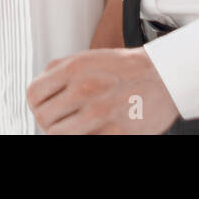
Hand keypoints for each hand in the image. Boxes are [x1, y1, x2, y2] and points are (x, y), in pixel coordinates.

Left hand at [26, 47, 179, 133]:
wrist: (165, 76)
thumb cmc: (126, 68)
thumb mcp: (88, 57)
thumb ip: (59, 69)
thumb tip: (38, 87)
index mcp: (75, 69)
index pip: (33, 95)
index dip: (36, 104)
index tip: (44, 108)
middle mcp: (86, 90)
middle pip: (44, 120)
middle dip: (50, 123)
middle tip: (63, 120)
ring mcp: (101, 113)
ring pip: (60, 137)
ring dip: (67, 134)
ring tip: (79, 127)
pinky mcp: (118, 133)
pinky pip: (88, 141)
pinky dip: (89, 137)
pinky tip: (97, 129)